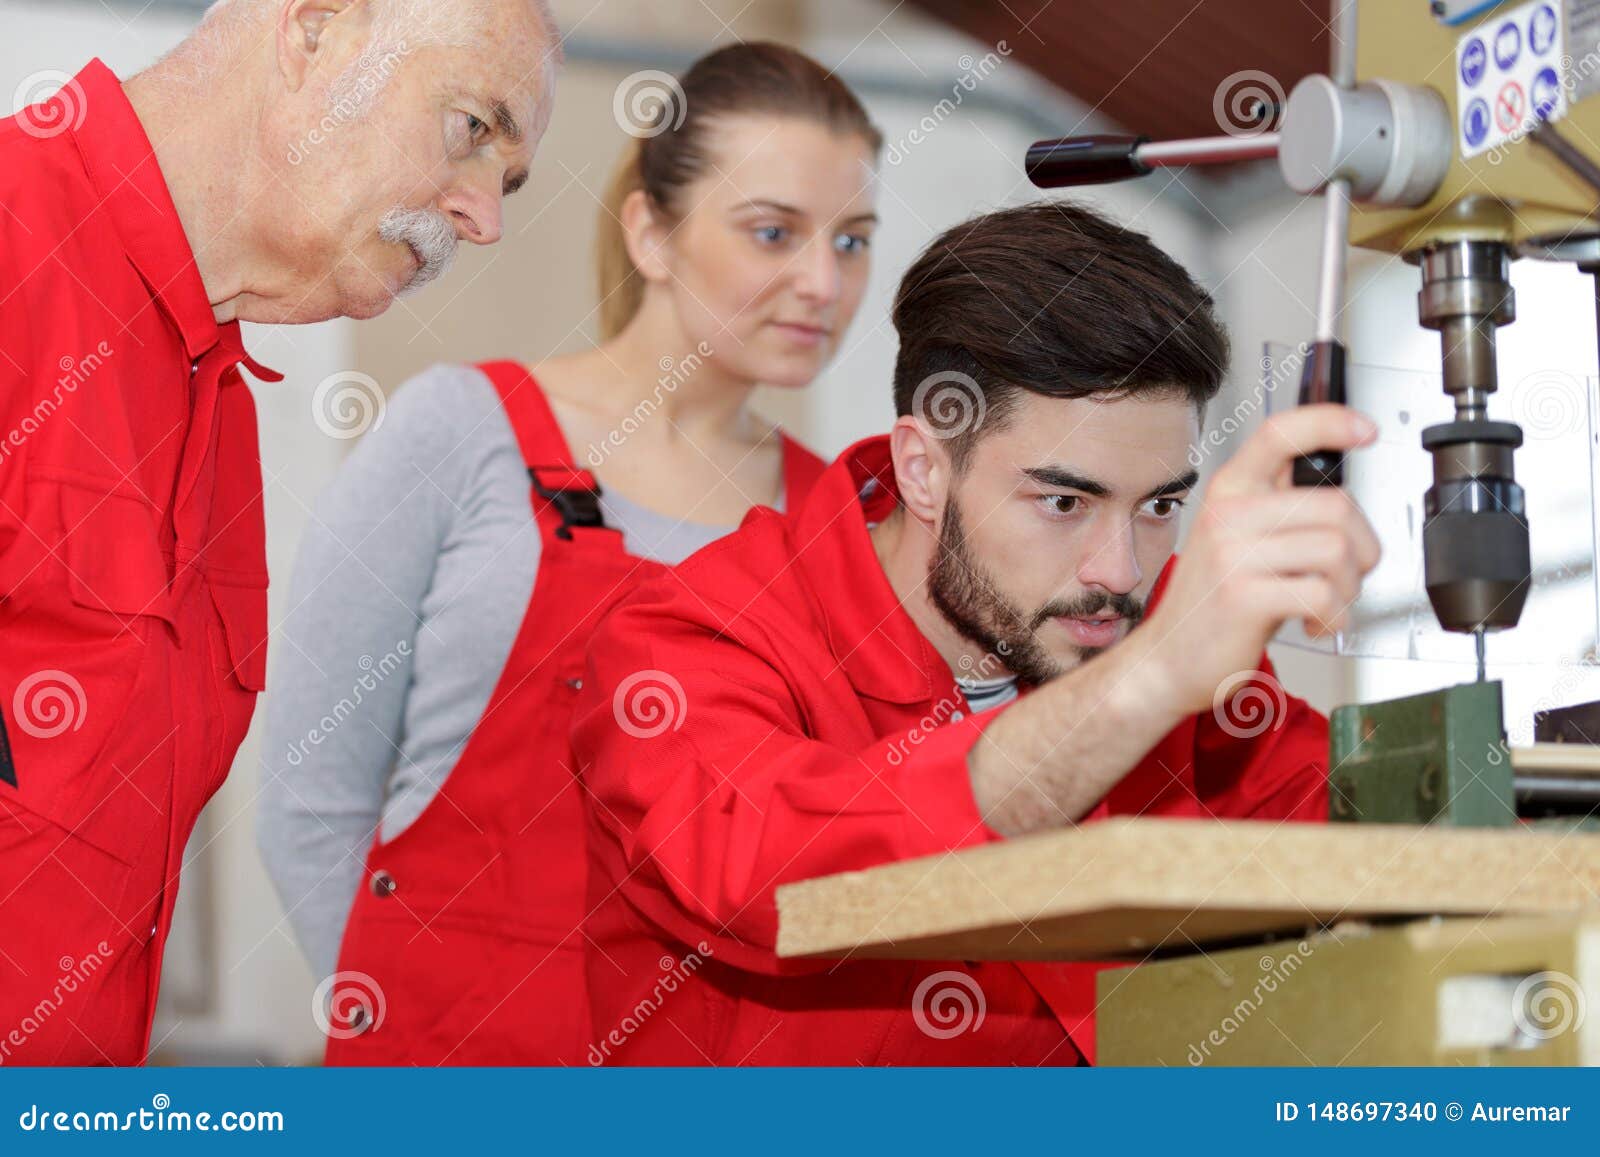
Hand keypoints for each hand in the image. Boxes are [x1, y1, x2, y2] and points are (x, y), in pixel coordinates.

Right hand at [1137, 404, 1380, 715]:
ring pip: (1336, 552)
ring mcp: (1233, 554)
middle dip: (1362, 549)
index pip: (1279, 434)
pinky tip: (1315, 624)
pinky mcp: (1243, 597)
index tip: (1364, 430)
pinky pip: (1322, 595)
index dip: (1329, 422)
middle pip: (1335, 507)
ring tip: (1327, 604)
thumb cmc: (1210, 604)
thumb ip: (1276, 508)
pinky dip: (1333, 617)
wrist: (1167, 659)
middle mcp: (1229, 514)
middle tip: (1348, 575)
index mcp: (1229, 492)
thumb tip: (1338, 489)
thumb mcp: (1236, 540)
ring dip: (1348, 589)